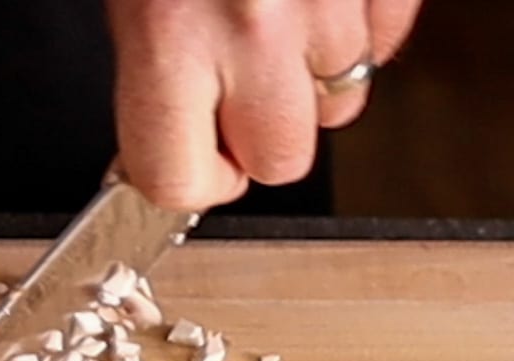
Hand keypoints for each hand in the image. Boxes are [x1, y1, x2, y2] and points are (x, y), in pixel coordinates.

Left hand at [107, 0, 422, 209]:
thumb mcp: (136, 4)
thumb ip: (154, 78)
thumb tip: (171, 146)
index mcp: (167, 37)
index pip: (179, 183)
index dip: (188, 183)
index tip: (190, 167)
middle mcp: (250, 27)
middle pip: (279, 162)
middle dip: (257, 145)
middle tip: (235, 99)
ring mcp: (324, 2)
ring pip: (338, 108)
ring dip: (310, 86)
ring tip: (277, 31)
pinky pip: (383, 44)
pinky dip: (357, 35)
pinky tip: (318, 7)